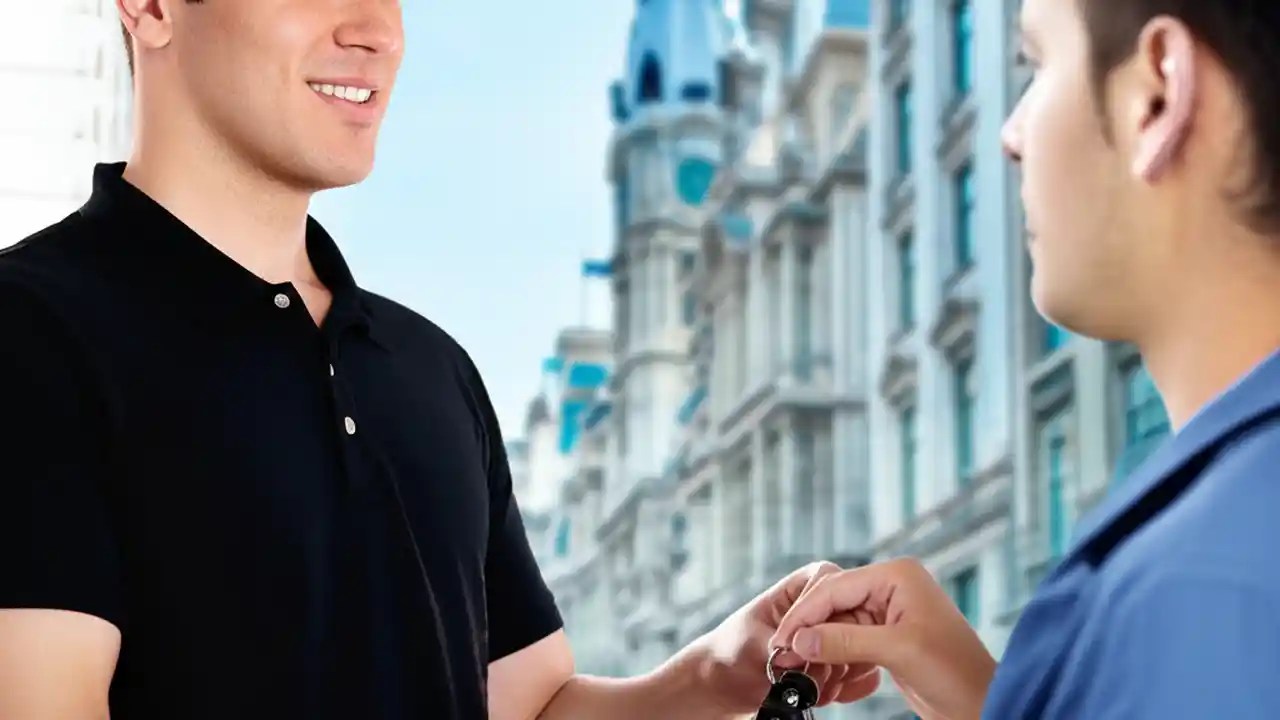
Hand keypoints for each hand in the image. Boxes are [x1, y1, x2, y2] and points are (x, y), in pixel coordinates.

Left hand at [684, 561, 882, 714]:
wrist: (728, 685)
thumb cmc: (732, 651)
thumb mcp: (754, 643)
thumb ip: (785, 648)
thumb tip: (810, 659)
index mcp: (807, 585)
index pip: (839, 587)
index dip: (824, 621)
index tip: (802, 648)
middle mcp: (828, 608)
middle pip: (858, 624)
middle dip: (834, 656)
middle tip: (805, 674)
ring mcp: (838, 637)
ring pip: (863, 653)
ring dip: (838, 677)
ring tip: (807, 686)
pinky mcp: (841, 663)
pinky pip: (863, 677)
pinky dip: (845, 691)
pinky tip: (820, 695)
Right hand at [768, 558, 996, 719]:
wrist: (982, 703)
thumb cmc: (955, 671)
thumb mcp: (897, 650)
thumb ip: (845, 641)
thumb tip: (800, 640)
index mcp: (897, 576)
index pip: (836, 587)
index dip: (805, 614)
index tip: (782, 639)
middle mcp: (892, 587)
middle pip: (833, 601)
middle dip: (808, 628)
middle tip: (782, 653)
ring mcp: (889, 611)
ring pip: (838, 622)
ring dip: (817, 642)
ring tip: (794, 664)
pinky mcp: (888, 637)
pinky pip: (849, 639)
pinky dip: (832, 653)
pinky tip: (815, 666)